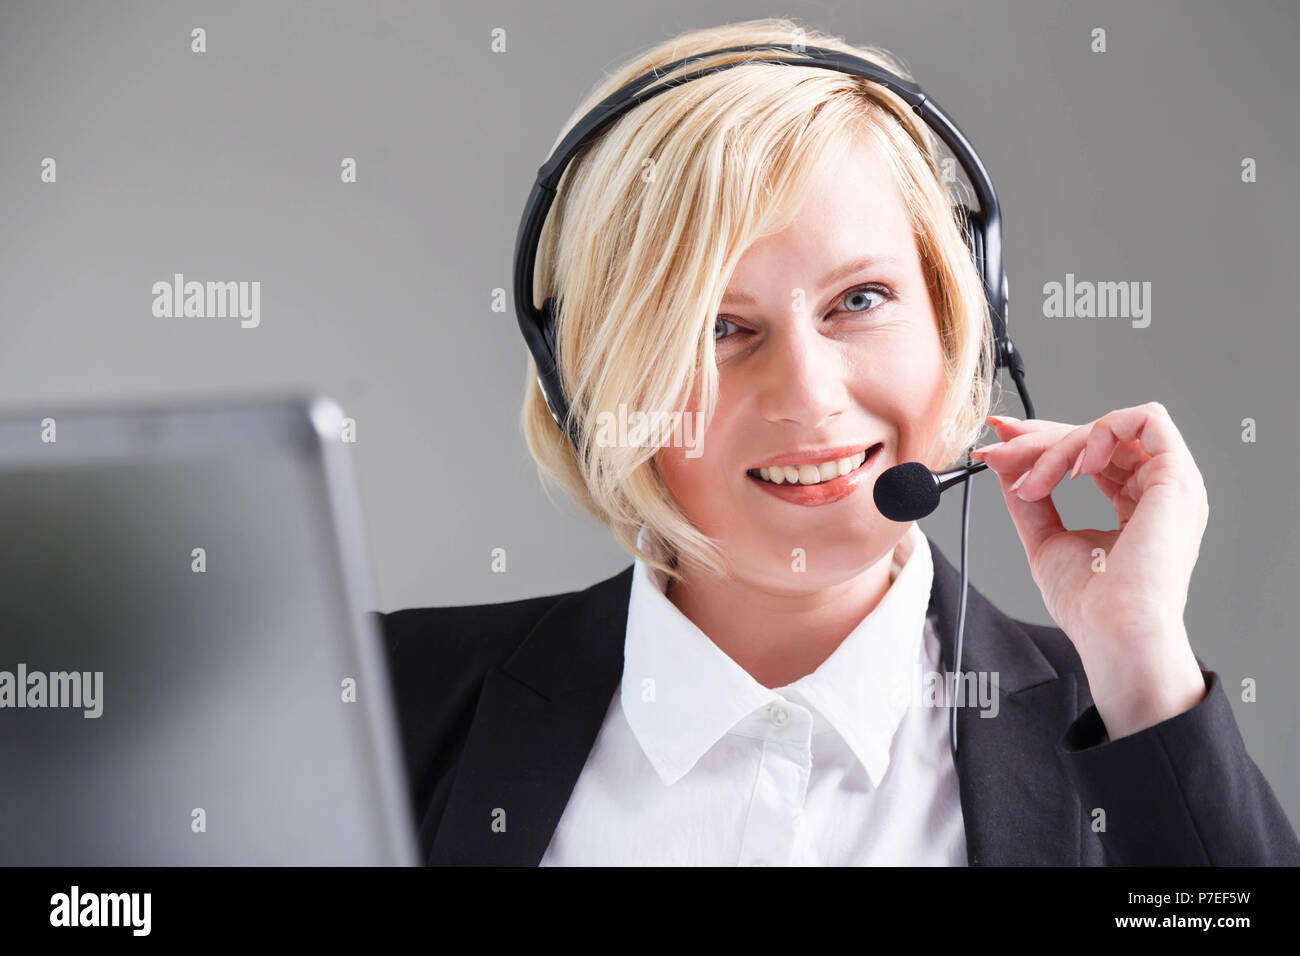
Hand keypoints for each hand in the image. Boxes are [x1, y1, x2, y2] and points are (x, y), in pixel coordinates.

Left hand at [969, 402, 1207, 738]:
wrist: (1113, 633)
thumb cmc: (1090, 605)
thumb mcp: (1045, 538)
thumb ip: (1030, 495)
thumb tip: (1005, 457)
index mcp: (1135, 505)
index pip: (1090, 454)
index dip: (1044, 439)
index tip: (999, 441)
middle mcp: (1158, 491)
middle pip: (1097, 436)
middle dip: (1039, 438)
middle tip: (999, 452)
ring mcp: (1171, 483)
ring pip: (1112, 429)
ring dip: (1059, 445)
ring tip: (1033, 483)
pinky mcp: (1178, 478)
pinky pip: (1144, 421)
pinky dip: (1100, 432)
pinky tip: (1074, 467)